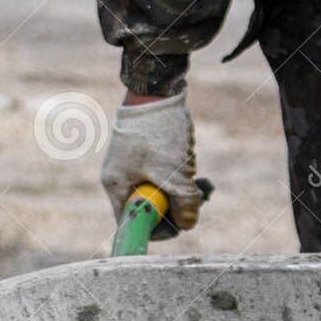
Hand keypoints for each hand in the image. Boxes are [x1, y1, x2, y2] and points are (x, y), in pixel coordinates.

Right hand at [100, 92, 202, 229]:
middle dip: (176, 208)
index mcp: (116, 187)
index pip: (132, 224)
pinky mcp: (142, 153)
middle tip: (199, 201)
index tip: (180, 226)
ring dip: (181, 192)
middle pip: (148, 209)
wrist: (157, 89)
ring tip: (203, 183)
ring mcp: (129, 164)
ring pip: (158, 191)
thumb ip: (184, 206)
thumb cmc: (159, 133)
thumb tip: (188, 224)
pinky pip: (160, 175)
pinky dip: (178, 176)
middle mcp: (118, 178)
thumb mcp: (176, 176)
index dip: (156, 230)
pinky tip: (194, 168)